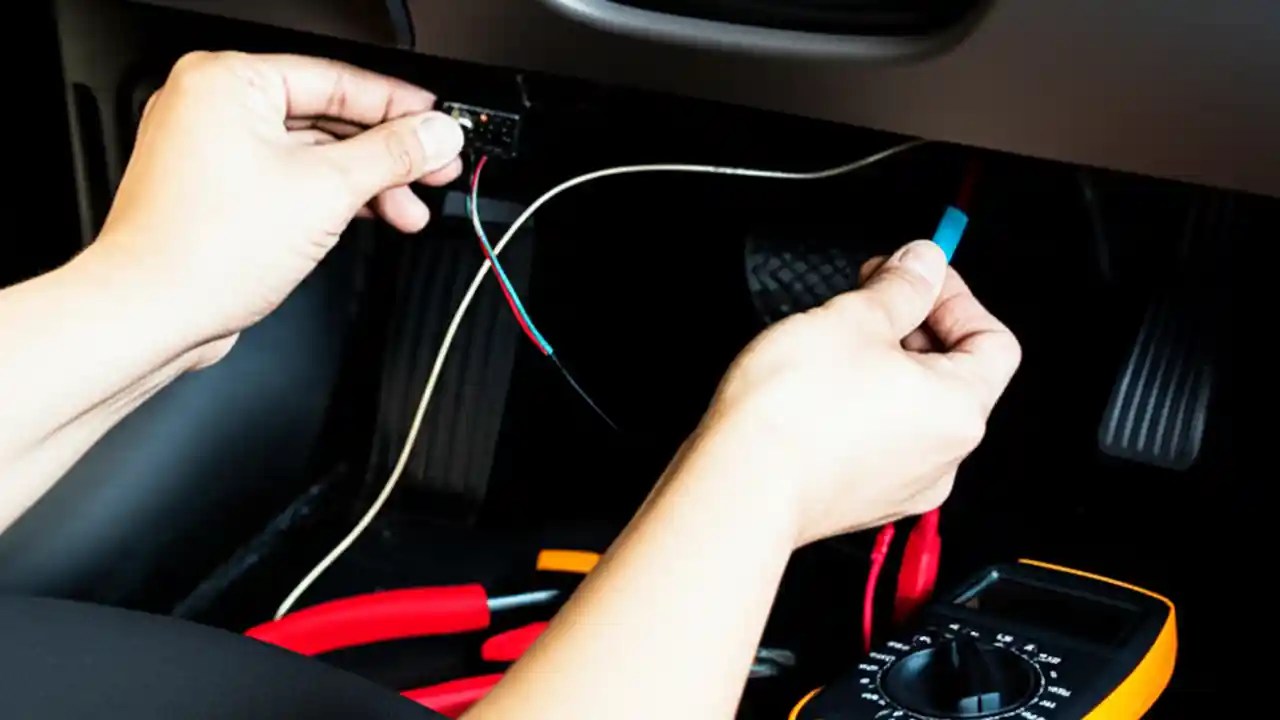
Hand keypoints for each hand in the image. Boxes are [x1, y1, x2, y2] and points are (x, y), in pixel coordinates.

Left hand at [96, 52, 464, 363]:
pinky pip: (292, 180)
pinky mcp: (222, 192)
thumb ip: (392, 155)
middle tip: (435, 169)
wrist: (152, 312)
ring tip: (408, 209)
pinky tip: (371, 215)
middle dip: (388, 154)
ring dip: (367, 183)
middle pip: (328, 118)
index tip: (439, 127)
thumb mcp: (326, 190)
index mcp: (228, 81)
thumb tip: (436, 134)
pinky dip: (333, 198)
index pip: (338, 79)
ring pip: (314, 154)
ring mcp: (215, 150)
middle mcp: (214, 106)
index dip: (399, 107)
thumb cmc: (203, 249)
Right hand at [693, 240, 1020, 546]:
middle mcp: (943, 456)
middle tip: (871, 294)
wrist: (740, 485)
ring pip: (913, 407)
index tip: (918, 275)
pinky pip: (881, 440)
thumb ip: (900, 286)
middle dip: (916, 326)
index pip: (993, 341)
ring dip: (887, 365)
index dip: (956, 298)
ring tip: (837, 341)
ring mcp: (904, 484)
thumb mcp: (853, 318)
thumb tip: (924, 263)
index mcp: (959, 409)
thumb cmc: (793, 412)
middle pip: (954, 374)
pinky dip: (864, 406)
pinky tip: (821, 387)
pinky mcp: (864, 499)